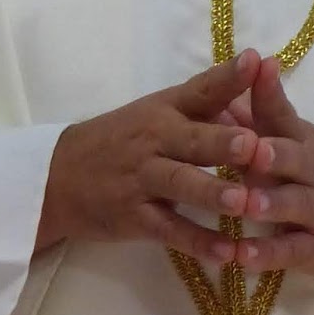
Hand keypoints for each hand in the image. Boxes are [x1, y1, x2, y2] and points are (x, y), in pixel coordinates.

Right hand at [36, 50, 267, 262]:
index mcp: (165, 110)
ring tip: (242, 201)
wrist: (57, 176)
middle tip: (254, 145)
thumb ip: (203, 107)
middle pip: (192, 140)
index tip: (255, 61)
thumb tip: (256, 90)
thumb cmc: (120, 141)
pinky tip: (226, 254)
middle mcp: (155, 140)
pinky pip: (170, 230)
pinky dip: (198, 243)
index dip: (227, 76)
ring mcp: (143, 179)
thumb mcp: (155, 114)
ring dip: (212, 193)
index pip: (199, 89)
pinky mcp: (135, 217)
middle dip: (222, 142)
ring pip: (181, 185)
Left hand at [232, 56, 313, 314]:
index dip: (270, 91)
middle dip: (274, 152)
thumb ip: (264, 119)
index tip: (256, 66)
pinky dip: (266, 255)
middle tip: (252, 147)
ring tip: (245, 203)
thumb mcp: (306, 144)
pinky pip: (292, 252)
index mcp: (306, 143)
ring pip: (293, 205)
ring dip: (269, 203)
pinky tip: (242, 257)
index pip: (286, 113)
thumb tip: (222, 89)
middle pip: (294, 158)